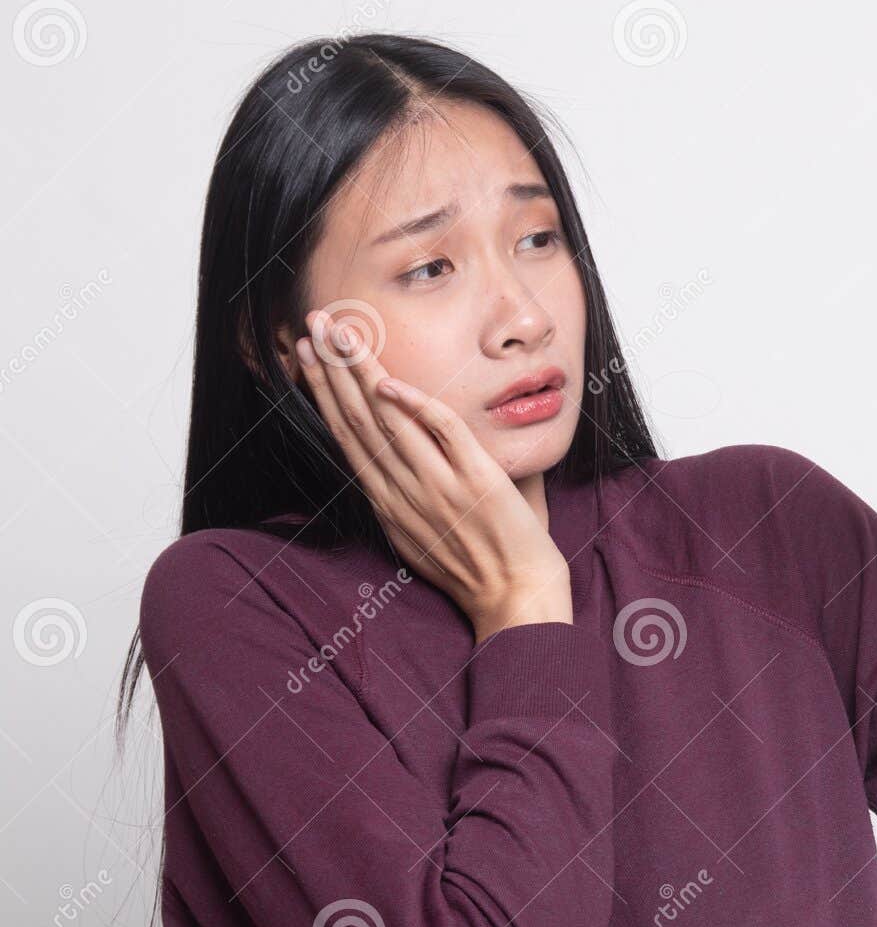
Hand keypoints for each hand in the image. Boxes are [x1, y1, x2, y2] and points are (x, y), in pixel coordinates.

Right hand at [293, 309, 572, 640]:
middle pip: (357, 421)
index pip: (348, 437)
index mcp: (390, 503)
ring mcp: (440, 487)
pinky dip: (417, 407)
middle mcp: (405, 493)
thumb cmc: (484, 569)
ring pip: (389, 421)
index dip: (325, 394)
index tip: (309, 357)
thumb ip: (419, 489)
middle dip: (332, 370)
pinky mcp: (477, 483)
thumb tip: (418, 450)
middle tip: (312, 325)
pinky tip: (392, 381)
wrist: (517, 602)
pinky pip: (444, 435)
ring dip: (361, 373)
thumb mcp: (429, 532)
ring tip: (340, 333)